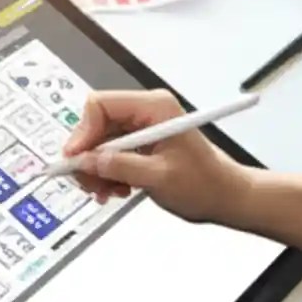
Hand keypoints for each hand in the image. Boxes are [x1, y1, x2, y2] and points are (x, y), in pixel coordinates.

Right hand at [62, 89, 251, 223]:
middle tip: (90, 184)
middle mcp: (145, 111)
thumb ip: (121, 167)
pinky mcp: (139, 143)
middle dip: (88, 157)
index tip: (76, 160)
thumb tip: (87, 161)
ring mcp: (141, 127)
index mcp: (154, 107)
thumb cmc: (205, 183)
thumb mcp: (159, 178)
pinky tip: (117, 190)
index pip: (101, 105)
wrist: (225, 196)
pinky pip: (108, 154)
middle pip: (95, 124)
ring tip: (109, 192)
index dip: (83, 132)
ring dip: (96, 170)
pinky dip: (106, 174)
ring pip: (98, 142)